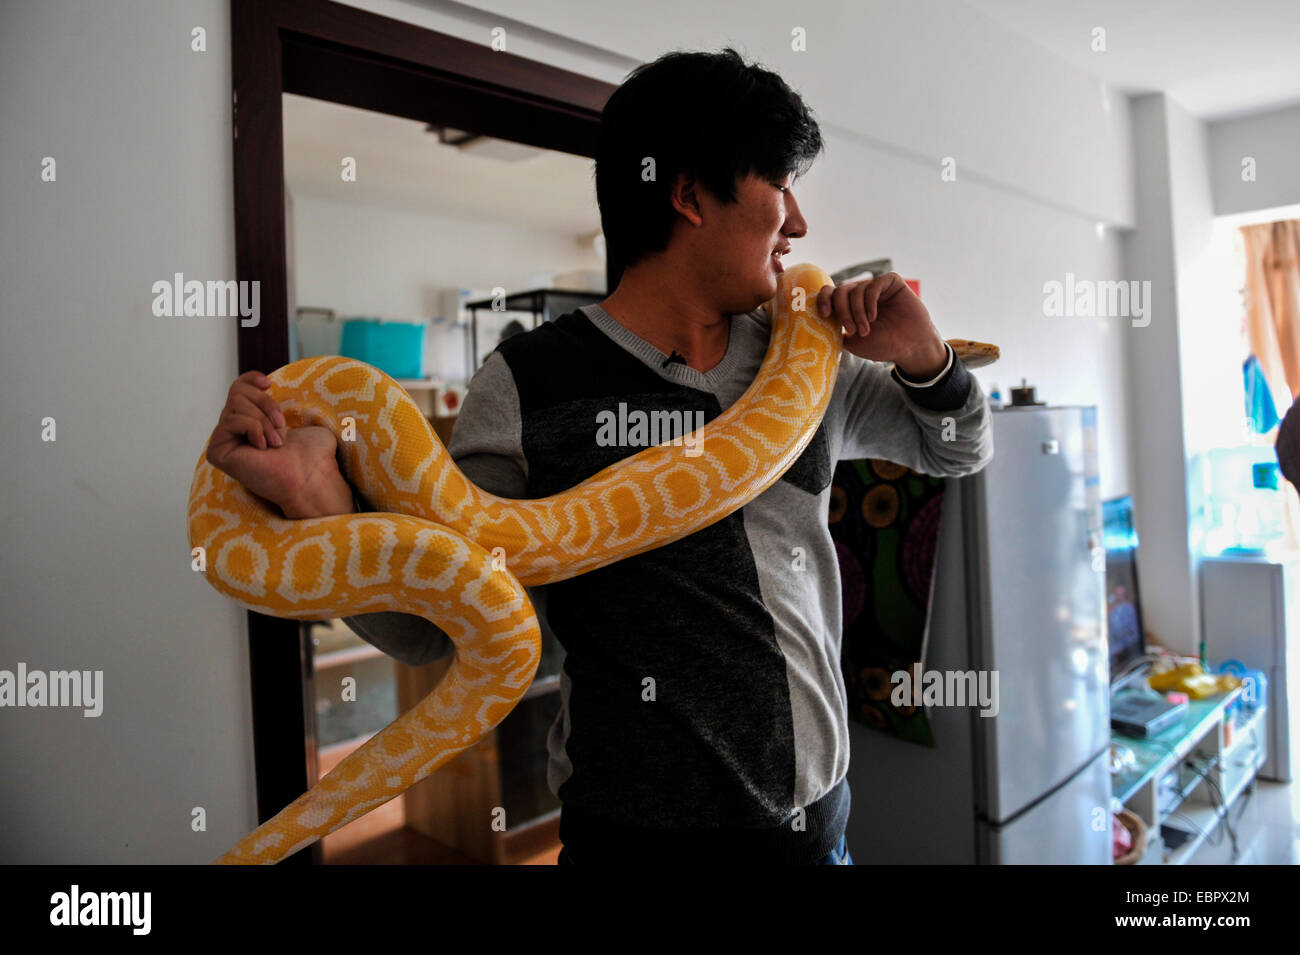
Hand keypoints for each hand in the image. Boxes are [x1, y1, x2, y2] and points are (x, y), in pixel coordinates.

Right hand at [205, 371, 355, 518]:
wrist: (310, 476)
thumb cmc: (312, 454)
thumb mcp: (302, 420)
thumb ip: (282, 405)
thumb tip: (272, 391)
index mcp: (252, 422)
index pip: (238, 389)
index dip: (249, 379)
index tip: (268, 383)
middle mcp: (235, 432)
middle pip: (237, 393)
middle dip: (265, 404)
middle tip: (281, 425)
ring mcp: (224, 442)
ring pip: (234, 405)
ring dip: (263, 420)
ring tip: (276, 442)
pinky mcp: (217, 453)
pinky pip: (229, 422)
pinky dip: (253, 429)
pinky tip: (263, 448)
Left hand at [816, 272, 947, 377]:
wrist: (910, 348)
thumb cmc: (882, 345)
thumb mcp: (852, 342)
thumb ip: (835, 331)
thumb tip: (816, 325)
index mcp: (849, 305)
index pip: (830, 293)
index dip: (823, 299)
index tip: (824, 314)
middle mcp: (861, 293)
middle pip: (840, 291)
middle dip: (842, 310)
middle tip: (851, 330)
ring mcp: (876, 287)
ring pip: (856, 289)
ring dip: (857, 311)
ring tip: (865, 330)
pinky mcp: (892, 283)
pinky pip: (874, 284)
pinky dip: (870, 301)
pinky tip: (873, 316)